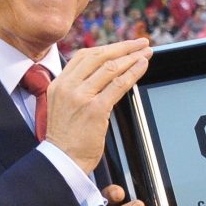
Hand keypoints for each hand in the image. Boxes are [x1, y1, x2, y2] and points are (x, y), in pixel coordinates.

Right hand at [42, 37, 151, 172]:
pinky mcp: (95, 109)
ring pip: (110, 68)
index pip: (84, 56)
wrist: (62, 161)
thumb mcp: (62, 106)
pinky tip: (142, 66)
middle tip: (140, 43)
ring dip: (132, 57)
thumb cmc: (66, 139)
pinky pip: (119, 84)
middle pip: (99, 56)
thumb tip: (101, 76)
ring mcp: (81, 97)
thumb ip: (76, 89)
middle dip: (124, 47)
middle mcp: (68, 86)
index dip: (107, 48)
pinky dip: (133, 72)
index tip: (122, 45)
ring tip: (146, 53)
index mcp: (58, 84)